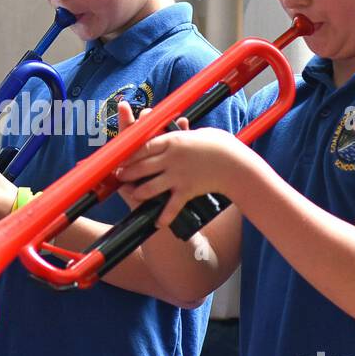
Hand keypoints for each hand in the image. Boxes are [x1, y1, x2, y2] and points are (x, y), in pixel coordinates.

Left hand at [114, 102, 253, 228]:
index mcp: (172, 140)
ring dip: (139, 192)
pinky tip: (158, 222)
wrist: (235, 162)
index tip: (120, 159)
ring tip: (134, 194)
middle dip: (127, 173)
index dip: (128, 155)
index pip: (142, 147)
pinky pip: (171, 206)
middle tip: (120, 176)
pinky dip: (164, 216)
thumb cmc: (216, 144)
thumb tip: (164, 133)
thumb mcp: (193, 134)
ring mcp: (178, 175)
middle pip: (141, 167)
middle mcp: (171, 158)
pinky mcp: (187, 190)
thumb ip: (176, 135)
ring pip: (150, 187)